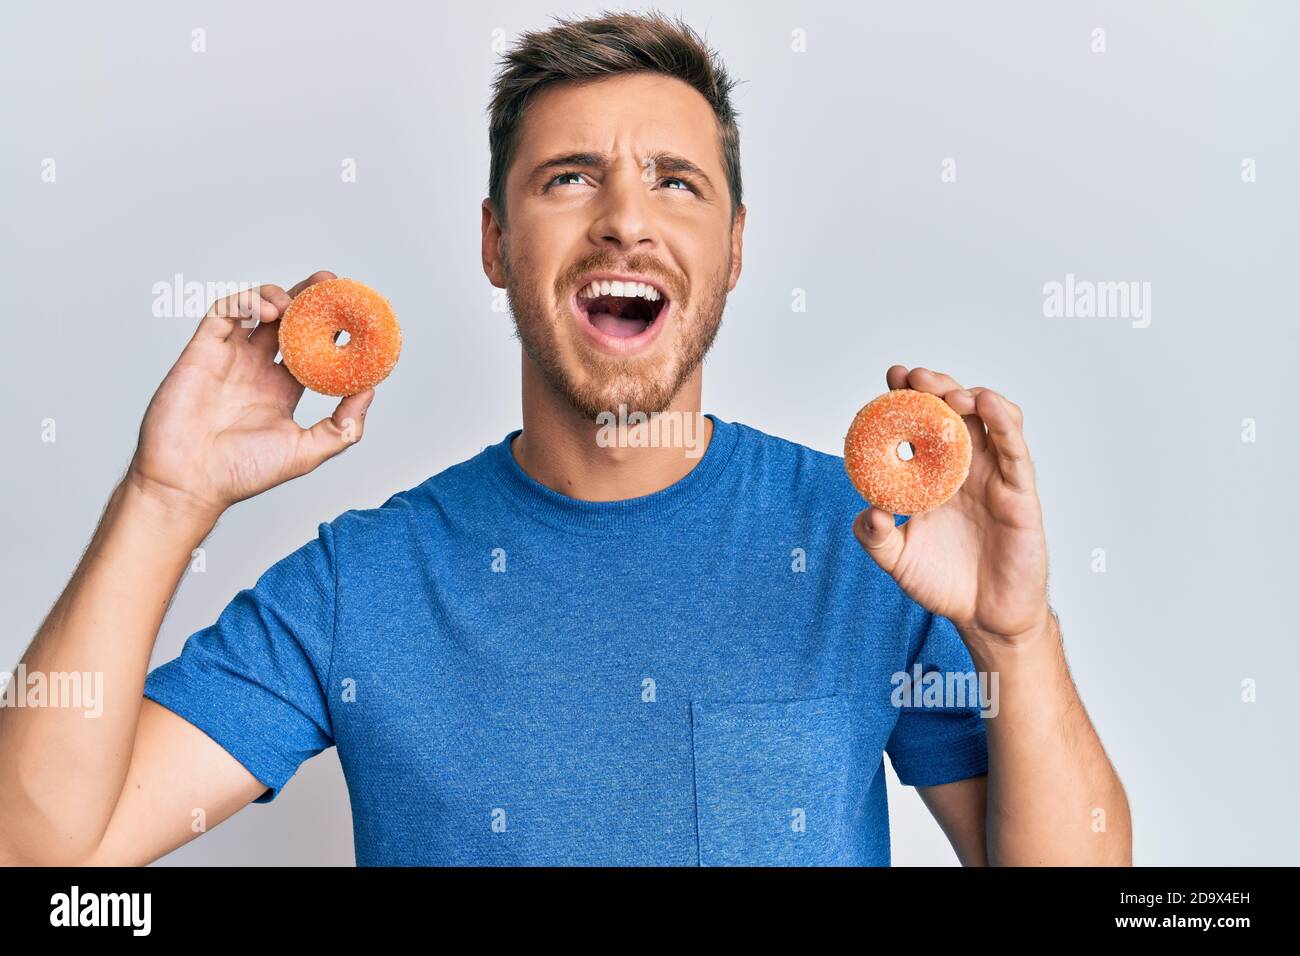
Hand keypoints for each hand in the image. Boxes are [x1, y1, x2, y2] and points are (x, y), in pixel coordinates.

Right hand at [127, 271, 374, 523]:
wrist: (187, 481)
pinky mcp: (203, 348)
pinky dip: (247, 300)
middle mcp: (257, 368)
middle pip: (289, 320)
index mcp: (282, 389)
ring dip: (281, 296)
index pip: (313, 348)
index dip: (332, 329)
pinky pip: (225, 310)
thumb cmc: (241, 473)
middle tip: (332, 283)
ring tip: (298, 303)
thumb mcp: (305, 452)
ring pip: (258, 307)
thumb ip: (342, 426)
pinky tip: (269, 313)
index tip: (356, 315)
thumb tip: (369, 391)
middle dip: (310, 298)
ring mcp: (230, 356)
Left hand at [853, 366, 1049, 645]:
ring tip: (946, 391)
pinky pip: (1014, 448)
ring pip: (989, 418)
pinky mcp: (1020, 490)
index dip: (906, 397)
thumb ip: (875, 537)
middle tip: (912, 377)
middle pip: (953, 410)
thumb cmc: (943, 583)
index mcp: (932, 474)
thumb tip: (868, 511)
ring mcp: (994, 475)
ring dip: (969, 395)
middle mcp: (964, 466)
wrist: (985, 617)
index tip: (891, 377)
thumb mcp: (897, 559)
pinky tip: (985, 403)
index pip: (919, 424)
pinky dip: (1003, 420)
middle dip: (934, 385)